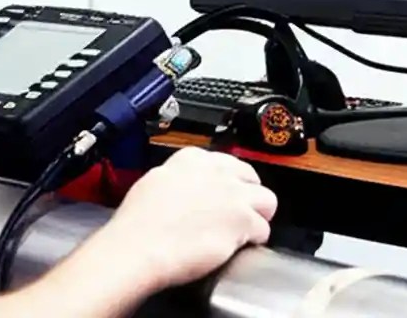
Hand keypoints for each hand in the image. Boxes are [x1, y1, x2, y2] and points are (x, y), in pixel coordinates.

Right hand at [94, 146, 277, 292]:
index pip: (225, 163)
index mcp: (192, 158)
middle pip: (251, 178)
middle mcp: (216, 171)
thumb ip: (178, 180)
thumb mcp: (154, 184)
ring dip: (258, 216)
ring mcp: (232, 194)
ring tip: (245, 230)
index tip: (223, 193)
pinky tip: (238, 247)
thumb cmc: (139, 223)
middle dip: (248, 195)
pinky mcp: (243, 220)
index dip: (226, 182)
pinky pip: (263, 230)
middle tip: (238, 212)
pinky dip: (254, 240)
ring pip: (267, 200)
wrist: (140, 245)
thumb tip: (186, 190)